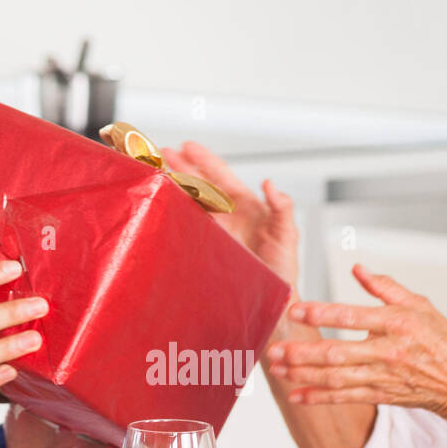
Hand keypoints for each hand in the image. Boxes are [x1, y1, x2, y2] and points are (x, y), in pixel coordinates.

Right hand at [161, 141, 298, 286]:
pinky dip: (177, 213)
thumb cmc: (283, 270)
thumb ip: (282, 209)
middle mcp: (229, 215)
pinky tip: (165, 205)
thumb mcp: (288, 236)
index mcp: (247, 206)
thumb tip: (270, 184)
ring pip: (193, 202)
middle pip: (202, 185)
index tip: (189, 147)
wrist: (273, 301)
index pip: (223, 177)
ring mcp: (216, 231)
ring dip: (176, 186)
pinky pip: (190, 226)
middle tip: (164, 153)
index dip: (205, 160)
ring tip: (158, 172)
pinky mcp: (208, 247)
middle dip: (183, 167)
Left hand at [265, 264, 446, 416]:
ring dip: (303, 375)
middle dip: (302, 352)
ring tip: (276, 369)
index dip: (322, 314)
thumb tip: (357, 269)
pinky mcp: (380, 395)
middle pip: (337, 352)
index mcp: (396, 323)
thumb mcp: (420, 304)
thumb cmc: (443, 341)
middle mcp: (387, 352)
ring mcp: (383, 377)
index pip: (352, 316)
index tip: (296, 310)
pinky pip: (345, 397)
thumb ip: (385, 287)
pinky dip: (319, 398)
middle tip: (274, 348)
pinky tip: (296, 396)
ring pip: (336, 377)